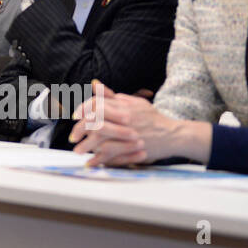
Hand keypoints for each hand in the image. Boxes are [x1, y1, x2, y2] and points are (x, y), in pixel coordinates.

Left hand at [68, 81, 209, 166]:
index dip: (83, 110)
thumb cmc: (152, 118)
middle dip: (81, 130)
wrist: (174, 135)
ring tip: (78, 152)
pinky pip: (113, 156)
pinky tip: (91, 163)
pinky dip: (100, 160)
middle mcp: (125, 120)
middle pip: (96, 122)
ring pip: (102, 140)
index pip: (97, 104)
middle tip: (73, 137)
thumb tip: (95, 84)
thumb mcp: (134, 102)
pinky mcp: (134, 150)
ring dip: (87, 146)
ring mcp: (129, 135)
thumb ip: (112, 96)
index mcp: (124, 107)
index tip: (75, 117)